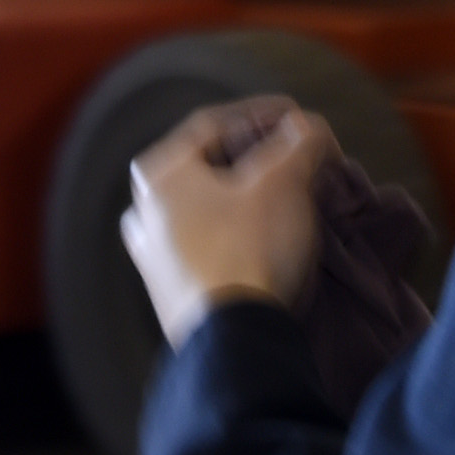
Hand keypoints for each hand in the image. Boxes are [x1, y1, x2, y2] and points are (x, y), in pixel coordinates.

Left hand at [122, 98, 336, 348]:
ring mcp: (153, 255)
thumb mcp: (283, 183)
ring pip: (210, 209)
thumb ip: (299, 142)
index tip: (299, 117)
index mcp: (158, 174)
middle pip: (211, 167)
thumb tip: (310, 127)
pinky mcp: (171, 291)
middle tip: (296, 158)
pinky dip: (239, 232)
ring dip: (250, 197)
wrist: (234, 340)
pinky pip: (209, 245)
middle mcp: (144, 211)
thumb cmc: (249, 248)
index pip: (215, 124)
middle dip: (258, 159)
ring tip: (289, 197)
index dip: (263, 114)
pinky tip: (269, 238)